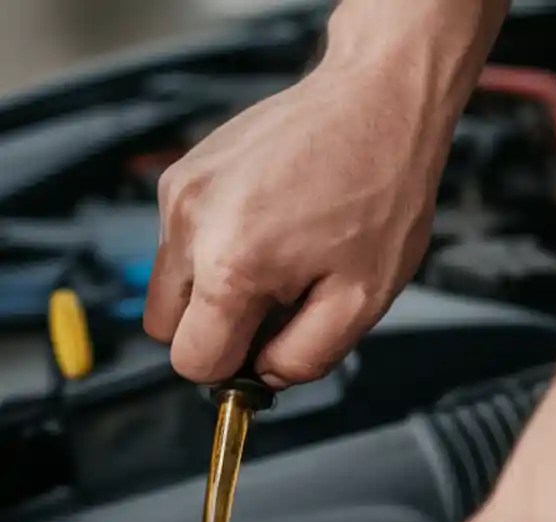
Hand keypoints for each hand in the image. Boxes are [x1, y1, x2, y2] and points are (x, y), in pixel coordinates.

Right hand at [144, 0, 507, 388]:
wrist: (377, 103)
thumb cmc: (381, 190)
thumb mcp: (364, 298)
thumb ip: (307, 355)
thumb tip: (265, 376)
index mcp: (231, 267)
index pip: (192, 362)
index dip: (233, 368)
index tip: (266, 351)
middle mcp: (190, 226)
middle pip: (168, 327)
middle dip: (219, 328)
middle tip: (283, 300)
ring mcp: (180, 193)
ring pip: (171, 282)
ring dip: (217, 286)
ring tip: (284, 254)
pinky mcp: (183, 171)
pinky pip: (181, 238)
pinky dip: (217, 245)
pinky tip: (273, 222)